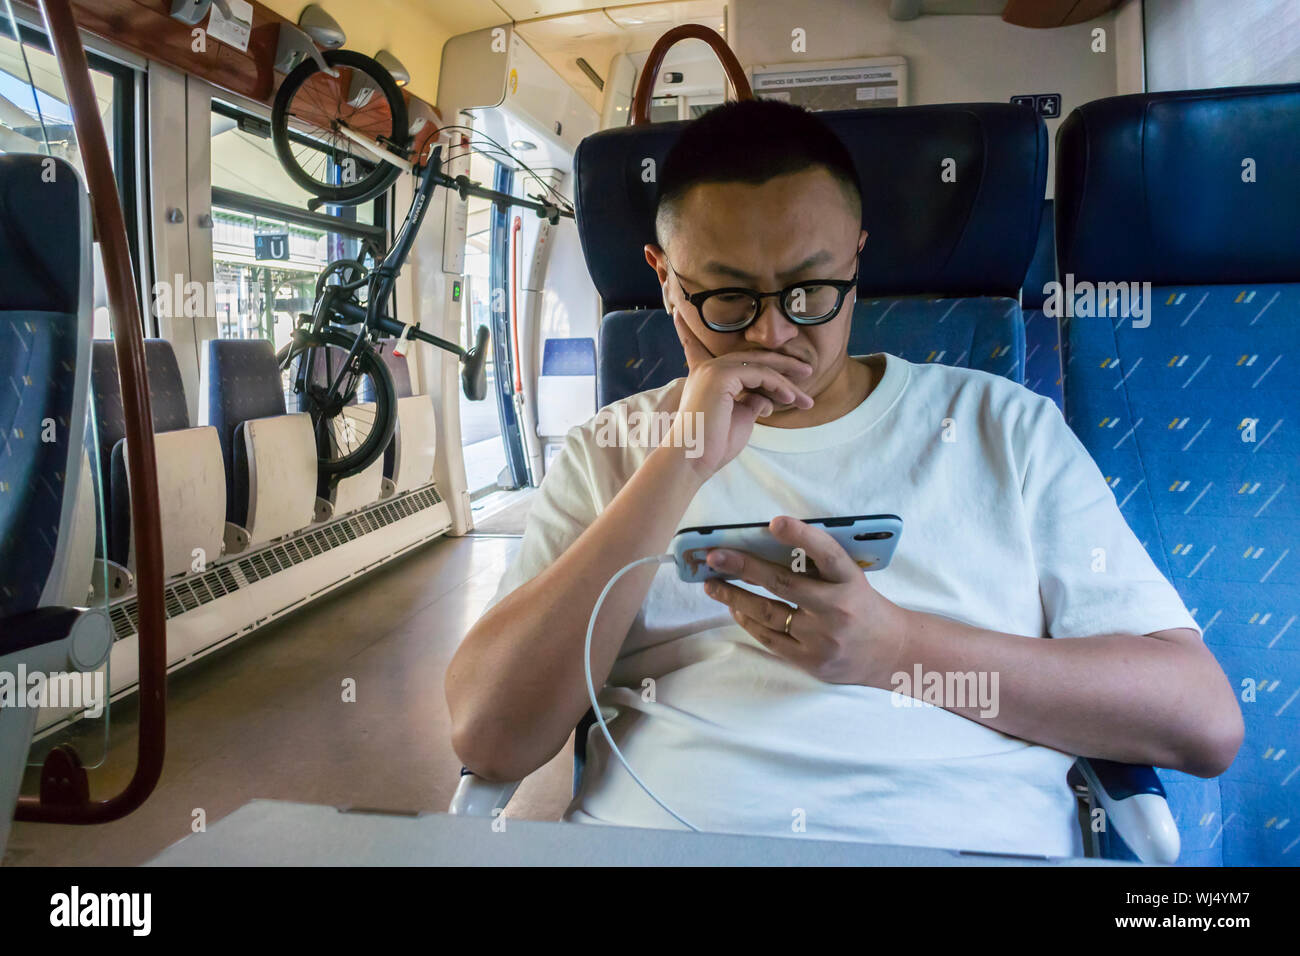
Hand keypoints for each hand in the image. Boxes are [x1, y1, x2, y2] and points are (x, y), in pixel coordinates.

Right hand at [668, 310, 814, 478]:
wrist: (692, 460)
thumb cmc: (713, 445)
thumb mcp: (739, 419)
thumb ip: (752, 402)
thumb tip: (767, 399)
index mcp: (704, 376)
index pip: (699, 348)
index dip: (690, 332)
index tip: (680, 316)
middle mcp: (707, 368)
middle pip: (751, 358)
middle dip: (781, 365)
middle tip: (807, 372)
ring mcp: (713, 369)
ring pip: (760, 365)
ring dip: (787, 380)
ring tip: (806, 397)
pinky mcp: (721, 375)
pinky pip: (760, 374)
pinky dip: (778, 385)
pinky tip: (791, 398)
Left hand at [699, 516, 909, 686]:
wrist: (890, 651)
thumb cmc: (861, 604)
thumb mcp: (850, 578)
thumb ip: (818, 564)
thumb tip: (764, 544)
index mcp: (851, 581)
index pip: (826, 553)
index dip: (801, 536)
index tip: (774, 522)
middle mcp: (838, 608)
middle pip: (783, 584)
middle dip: (744, 567)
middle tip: (715, 555)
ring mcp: (823, 638)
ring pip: (768, 613)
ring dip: (734, 596)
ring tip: (712, 584)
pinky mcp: (811, 660)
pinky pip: (770, 638)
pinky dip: (748, 620)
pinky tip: (734, 607)